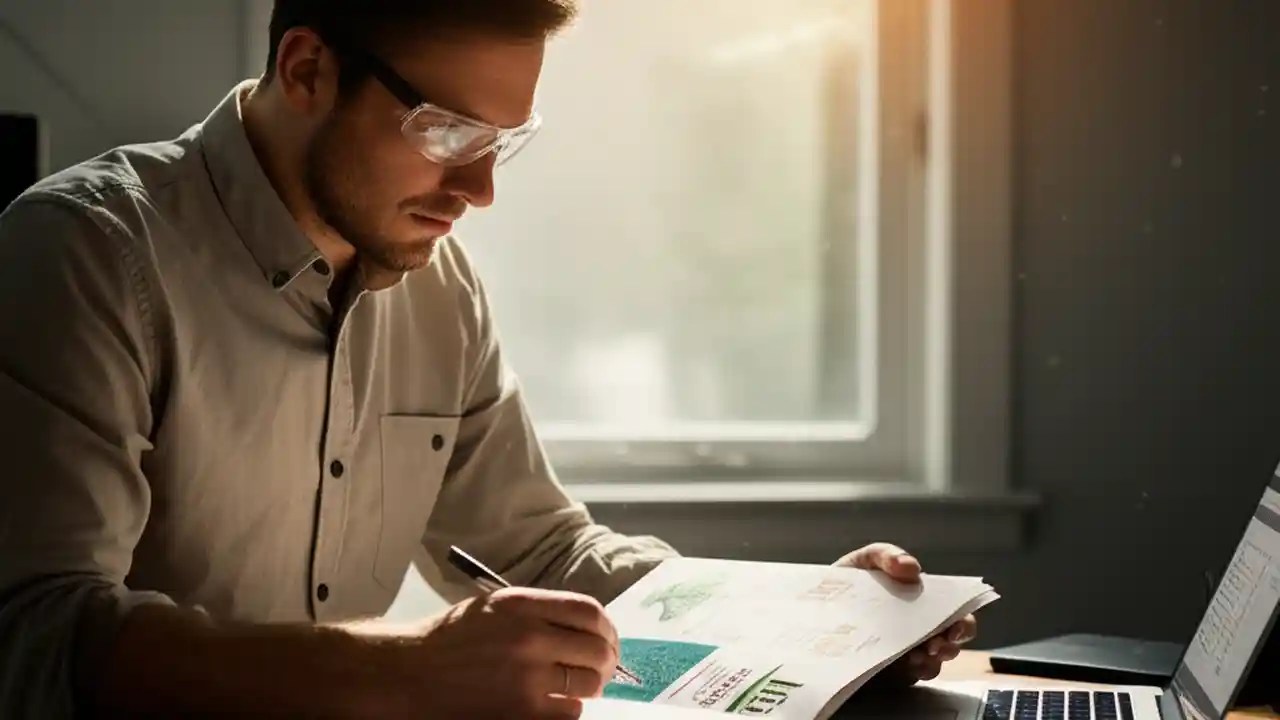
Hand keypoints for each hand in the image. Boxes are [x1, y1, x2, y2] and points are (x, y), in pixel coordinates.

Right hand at [398, 587, 619, 718]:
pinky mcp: (521, 712)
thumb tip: (587, 628)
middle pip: (596, 650)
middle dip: (605, 662)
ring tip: (578, 687)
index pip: (589, 612)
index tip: (607, 639)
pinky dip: (568, 709)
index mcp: (523, 605)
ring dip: (589, 687)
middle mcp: (529, 637)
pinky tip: (557, 704)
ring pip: (588, 684)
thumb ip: (540, 611)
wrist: (411, 673)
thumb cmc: (452, 639)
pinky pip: (568, 713)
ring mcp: (527, 677)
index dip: (607, 628)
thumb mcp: (495, 607)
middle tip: (601, 669)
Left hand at [835, 543, 978, 686]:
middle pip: (949, 644)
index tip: (954, 627)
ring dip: (927, 663)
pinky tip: (895, 666)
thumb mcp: (865, 561)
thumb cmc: (846, 582)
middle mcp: (919, 632)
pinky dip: (903, 673)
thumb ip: (888, 556)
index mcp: (921, 604)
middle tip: (936, 645)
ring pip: (930, 666)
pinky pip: (903, 679)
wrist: (813, 607)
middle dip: (949, 646)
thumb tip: (912, 566)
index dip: (961, 623)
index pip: (955, 617)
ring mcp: (904, 654)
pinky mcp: (886, 673)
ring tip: (913, 657)